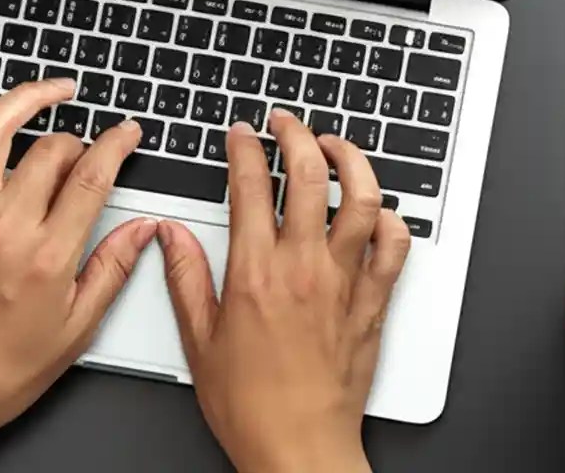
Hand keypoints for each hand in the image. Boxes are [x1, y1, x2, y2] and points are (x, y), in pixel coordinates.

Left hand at [0, 79, 156, 471]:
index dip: (116, 144)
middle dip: (78, 137)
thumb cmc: (3, 369)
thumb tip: (144, 231)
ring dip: (21, 101)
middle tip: (91, 145)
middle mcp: (3, 228)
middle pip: (48, 150)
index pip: (90, 176)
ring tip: (47, 92)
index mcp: (47, 256)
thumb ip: (113, 269)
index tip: (127, 133)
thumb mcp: (78, 327)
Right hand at [158, 110, 411, 472]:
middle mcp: (303, 268)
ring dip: (352, 162)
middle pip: (309, 175)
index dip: (245, 148)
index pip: (249, 186)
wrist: (299, 447)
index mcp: (254, 273)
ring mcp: (343, 282)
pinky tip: (377, 212)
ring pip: (361, 199)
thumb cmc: (250, 405)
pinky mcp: (372, 302)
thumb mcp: (198, 340)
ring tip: (337, 147)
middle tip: (287, 123)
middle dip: (297, 134)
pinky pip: (395, 247)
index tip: (243, 134)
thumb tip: (169, 236)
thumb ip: (184, 278)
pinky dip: (391, 221)